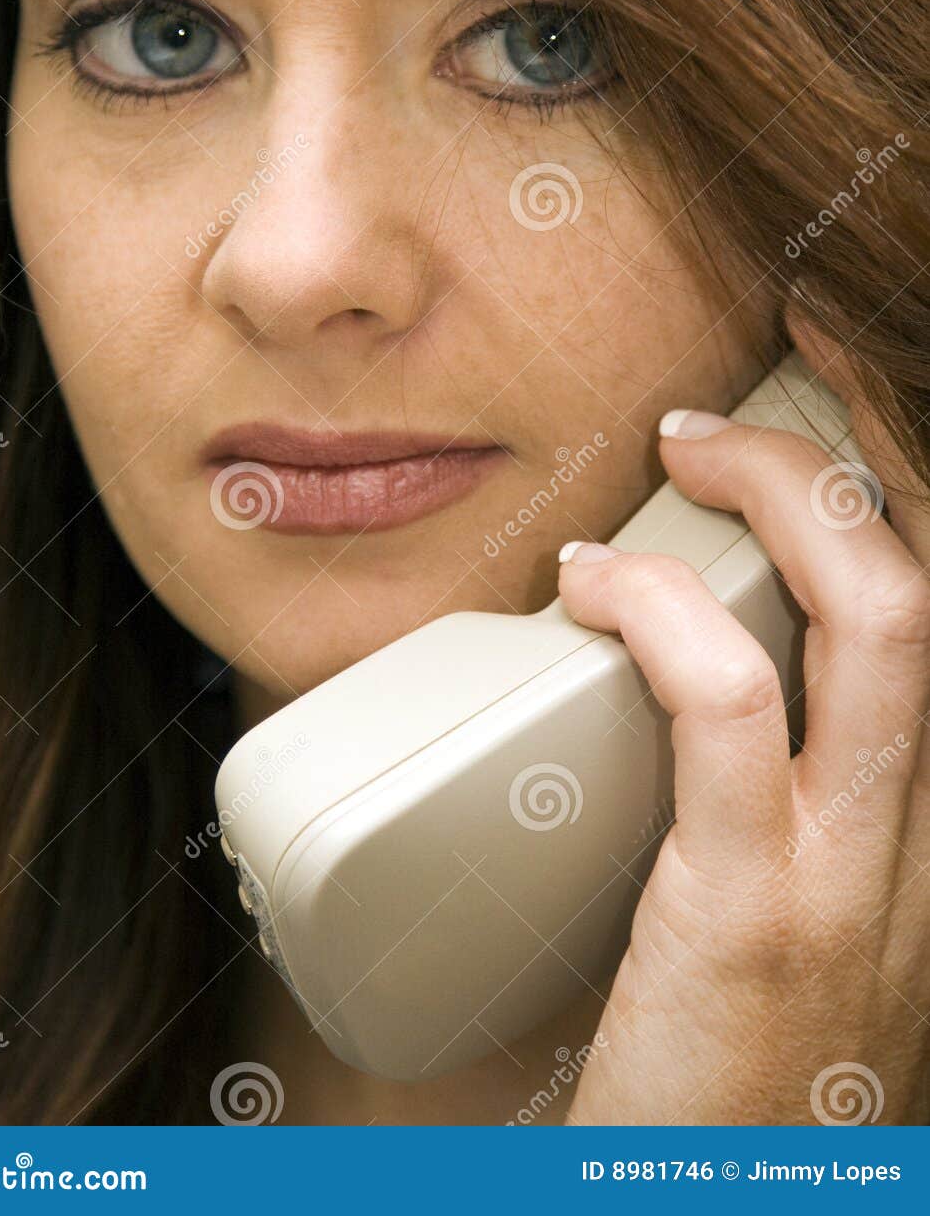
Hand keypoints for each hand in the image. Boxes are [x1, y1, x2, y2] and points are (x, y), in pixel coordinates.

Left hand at [557, 328, 929, 1124]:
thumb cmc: (719, 1082)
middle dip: (848, 458)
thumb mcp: (789, 932)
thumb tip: (663, 674)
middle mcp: (926, 845)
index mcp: (925, 836)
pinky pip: (728, 709)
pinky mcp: (757, 919)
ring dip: (778, 498)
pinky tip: (587, 589)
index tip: (830, 400)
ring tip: (677, 456)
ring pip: (881, 619)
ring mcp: (858, 883)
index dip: (904, 493)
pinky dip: (655, 613)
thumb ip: (767, 816)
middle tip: (720, 416)